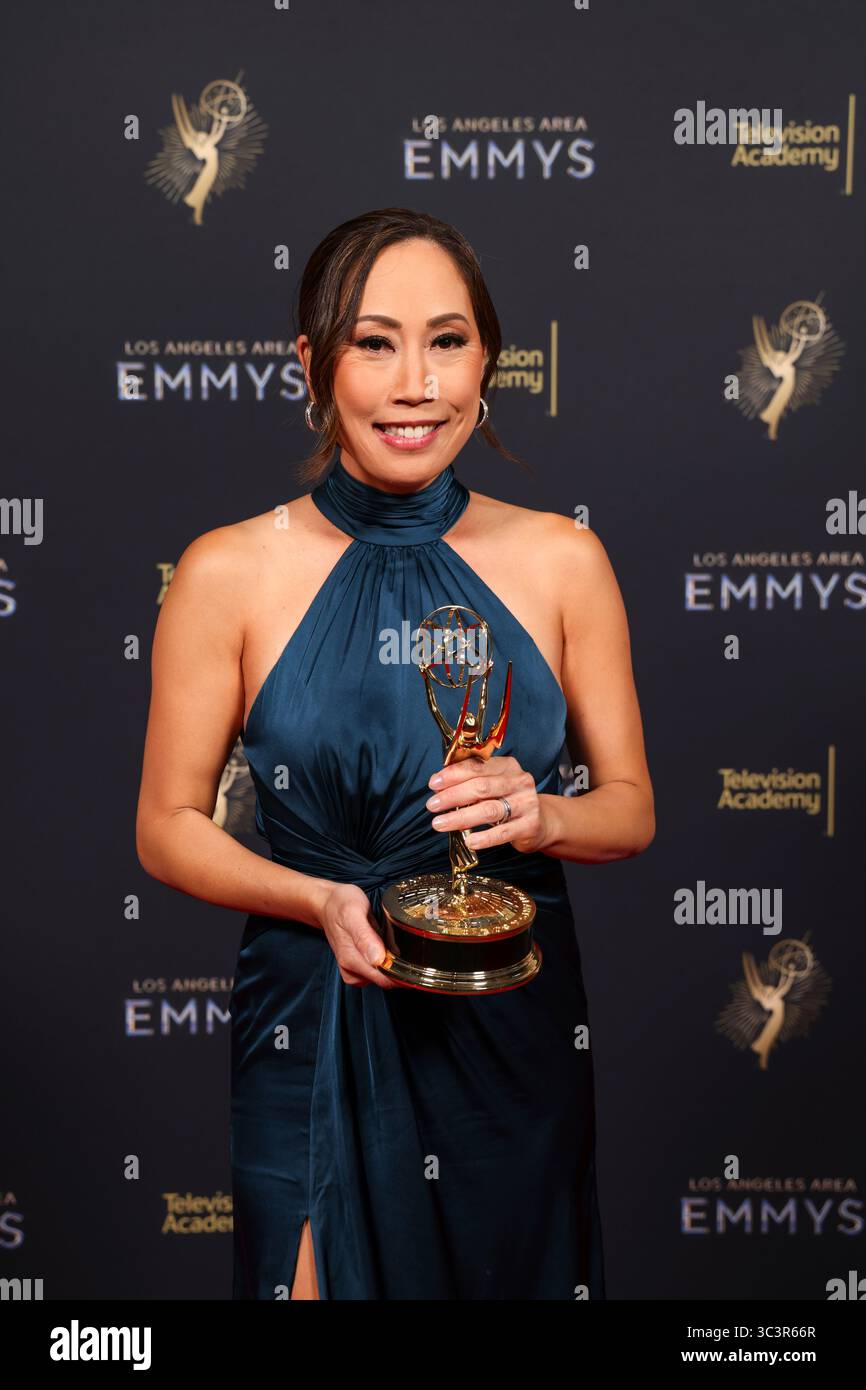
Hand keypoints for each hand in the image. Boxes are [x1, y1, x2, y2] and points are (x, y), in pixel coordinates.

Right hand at [317, 883, 397, 988]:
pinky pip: (375, 972)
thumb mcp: (353, 913)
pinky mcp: (355, 966)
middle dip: (398, 968)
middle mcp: (350, 968)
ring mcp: (352, 968)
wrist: (326, 903)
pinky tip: (383, 948)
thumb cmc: (339, 904)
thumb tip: (378, 960)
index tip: (412, 959)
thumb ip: (365, 937)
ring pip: (381, 978)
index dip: (401, 973)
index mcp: (351, 958)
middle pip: (384, 980)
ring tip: (389, 942)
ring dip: (391, 965)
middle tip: (402, 944)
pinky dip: (384, 963)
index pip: (383, 979)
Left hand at [425, 754, 549, 854]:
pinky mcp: (530, 825)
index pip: (477, 767)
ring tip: (440, 823)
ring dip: (461, 817)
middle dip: (452, 796)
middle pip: (481, 787)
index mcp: (508, 766)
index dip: (453, 774)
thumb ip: (471, 782)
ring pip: (489, 809)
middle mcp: (519, 781)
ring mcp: (526, 803)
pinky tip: (469, 841)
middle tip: (432, 805)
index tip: (434, 783)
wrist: (541, 821)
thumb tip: (439, 784)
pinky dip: (484, 838)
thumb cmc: (509, 800)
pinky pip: (502, 832)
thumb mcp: (493, 785)